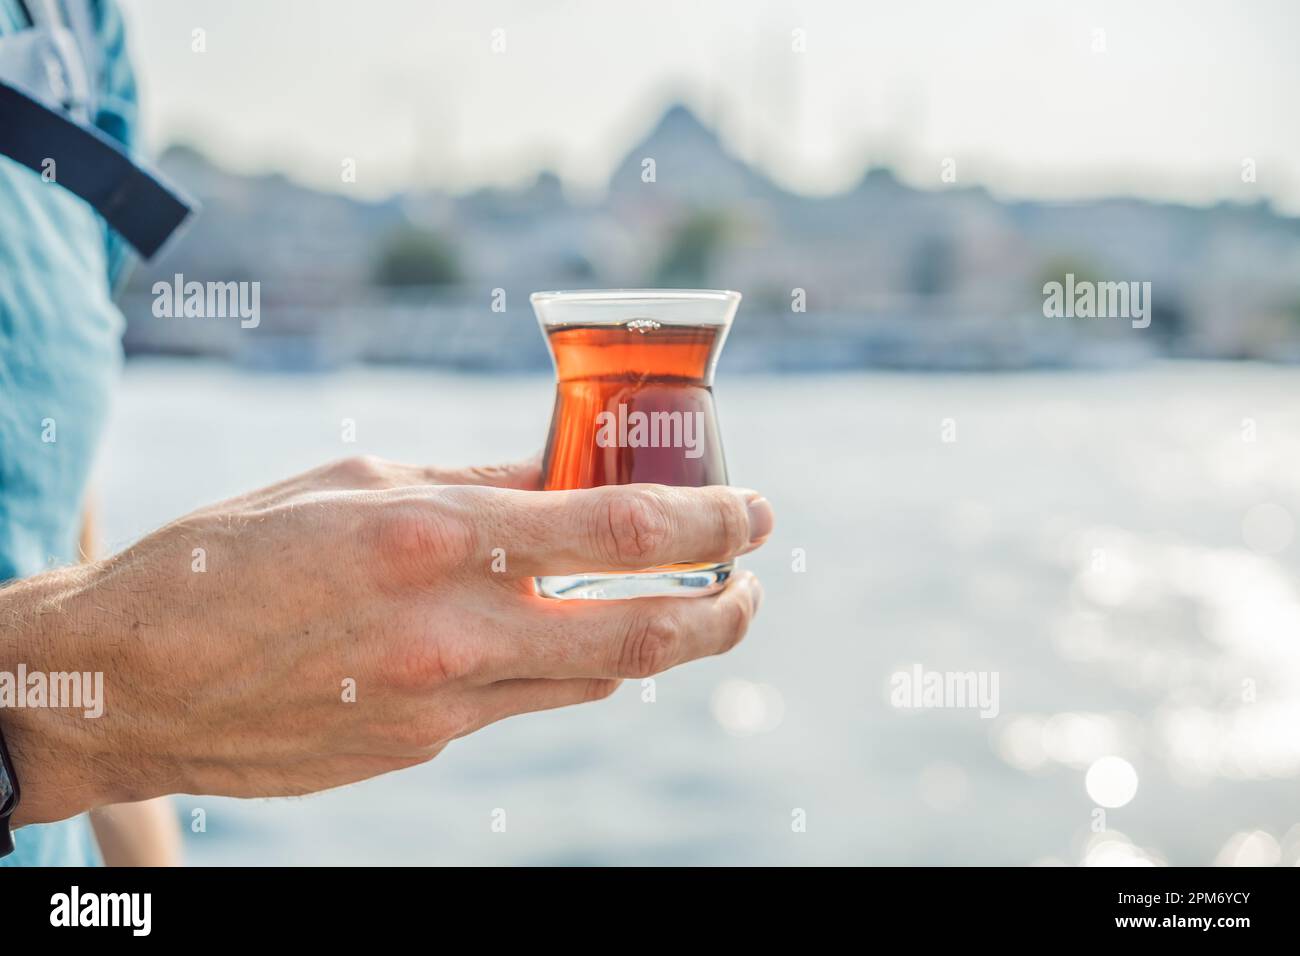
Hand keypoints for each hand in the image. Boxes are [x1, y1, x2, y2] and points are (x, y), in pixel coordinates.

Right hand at [2, 455, 772, 824]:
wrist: (135, 682)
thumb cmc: (230, 554)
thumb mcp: (353, 479)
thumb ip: (474, 482)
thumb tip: (561, 474)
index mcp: (436, 539)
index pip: (618, 531)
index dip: (708, 522)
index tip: (756, 512)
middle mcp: (455, 632)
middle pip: (642, 632)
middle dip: (721, 610)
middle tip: (753, 585)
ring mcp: (444, 706)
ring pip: (596, 678)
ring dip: (655, 642)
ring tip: (679, 603)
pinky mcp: (425, 749)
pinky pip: (528, 704)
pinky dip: (572, 667)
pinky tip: (568, 635)